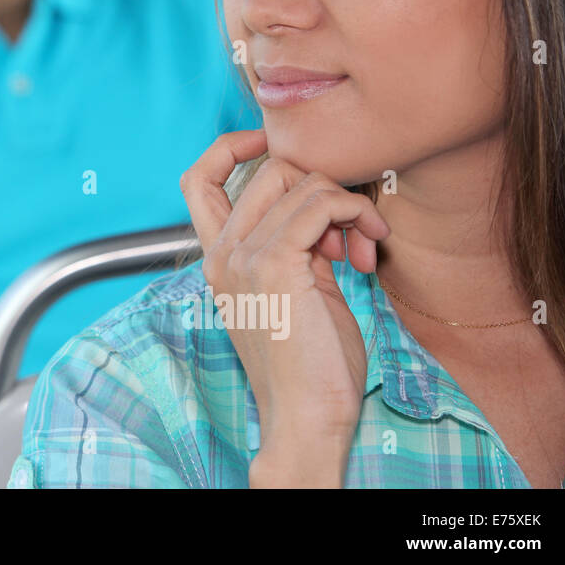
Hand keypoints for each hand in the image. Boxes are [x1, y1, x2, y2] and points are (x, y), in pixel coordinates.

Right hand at [179, 130, 389, 484]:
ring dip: (347, 204)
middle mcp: (222, 252)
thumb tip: (323, 208)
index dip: (232, 149)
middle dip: (319, 183)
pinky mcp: (276, 264)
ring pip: (301, 183)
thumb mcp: (293, 290)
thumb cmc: (309, 365)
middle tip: (347, 229)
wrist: (307, 416)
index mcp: (218, 258)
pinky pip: (320, 204)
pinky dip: (352, 212)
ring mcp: (244, 256)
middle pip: (269, 170)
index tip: (273, 149)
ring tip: (362, 246)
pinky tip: (365, 246)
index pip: (199, 179)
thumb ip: (294, 244)